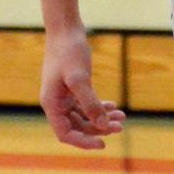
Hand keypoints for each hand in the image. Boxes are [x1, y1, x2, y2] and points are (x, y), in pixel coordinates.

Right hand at [39, 29, 124, 149]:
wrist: (65, 29)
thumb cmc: (68, 52)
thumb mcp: (80, 78)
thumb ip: (90, 103)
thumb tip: (103, 125)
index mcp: (51, 104)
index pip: (65, 134)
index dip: (83, 142)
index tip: (103, 143)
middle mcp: (56, 103)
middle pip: (77, 127)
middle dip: (99, 128)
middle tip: (119, 127)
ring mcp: (64, 95)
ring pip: (84, 116)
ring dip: (102, 118)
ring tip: (121, 117)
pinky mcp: (73, 87)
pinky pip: (86, 105)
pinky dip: (100, 107)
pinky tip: (113, 106)